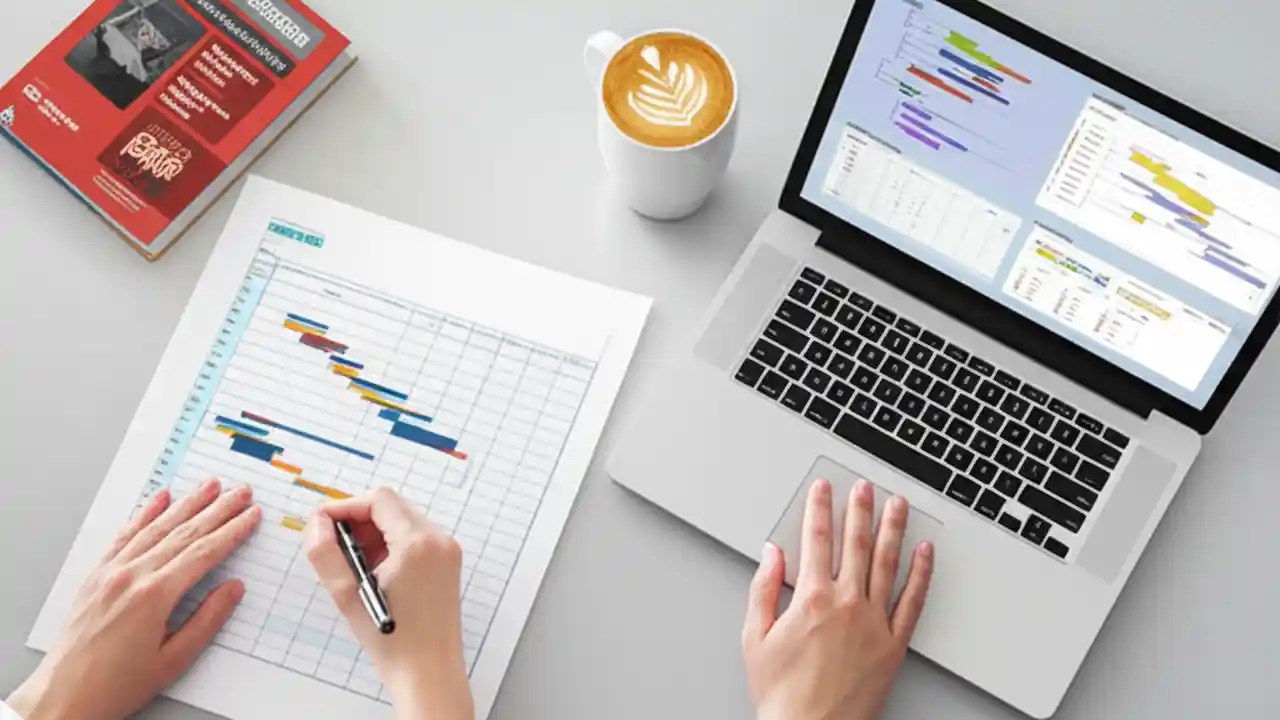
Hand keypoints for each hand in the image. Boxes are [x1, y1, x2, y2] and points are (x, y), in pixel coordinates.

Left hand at [7, 478, 260, 719]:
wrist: (64, 696)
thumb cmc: (116, 685)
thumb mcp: (174, 660)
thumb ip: (207, 620)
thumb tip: (233, 589)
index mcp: (154, 595)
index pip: (204, 552)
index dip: (232, 531)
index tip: (251, 516)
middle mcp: (131, 575)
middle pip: (184, 532)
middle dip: (217, 509)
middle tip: (240, 492)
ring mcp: (111, 572)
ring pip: (157, 527)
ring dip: (187, 503)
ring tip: (209, 486)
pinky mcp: (96, 575)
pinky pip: (124, 535)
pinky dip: (144, 514)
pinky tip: (159, 499)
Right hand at [305, 488, 472, 719]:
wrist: (429, 672)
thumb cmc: (393, 640)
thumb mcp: (348, 595)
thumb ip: (326, 554)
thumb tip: (317, 523)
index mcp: (418, 543)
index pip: (378, 500)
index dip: (345, 506)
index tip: (322, 522)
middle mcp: (439, 540)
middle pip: (392, 507)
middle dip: (359, 520)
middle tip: (333, 545)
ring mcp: (448, 550)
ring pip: (403, 521)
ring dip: (374, 533)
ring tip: (353, 565)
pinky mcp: (448, 562)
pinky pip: (415, 537)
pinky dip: (391, 544)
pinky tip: (374, 571)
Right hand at [742, 478, 934, 719]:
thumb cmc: (782, 694)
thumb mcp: (754, 637)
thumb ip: (763, 589)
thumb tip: (771, 554)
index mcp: (811, 598)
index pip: (817, 539)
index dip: (819, 508)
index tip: (824, 489)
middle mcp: (847, 604)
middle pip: (856, 543)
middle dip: (860, 509)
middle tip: (865, 487)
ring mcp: (874, 622)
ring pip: (887, 562)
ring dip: (893, 528)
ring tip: (898, 504)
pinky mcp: (894, 644)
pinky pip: (913, 601)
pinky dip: (921, 573)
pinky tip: (924, 553)